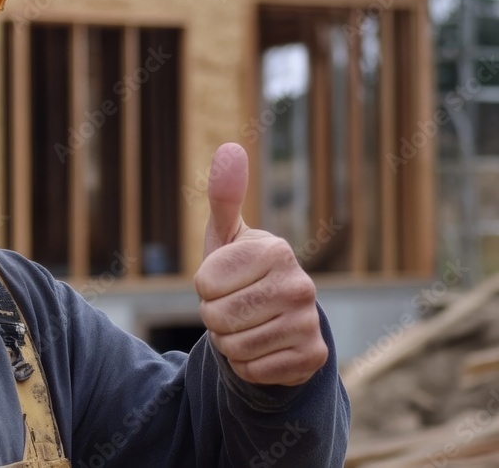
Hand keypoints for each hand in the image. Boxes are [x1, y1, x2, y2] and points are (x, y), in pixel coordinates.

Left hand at [193, 143, 328, 386]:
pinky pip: (251, 370)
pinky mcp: (311, 357)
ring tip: (248, 325)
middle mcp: (301, 284)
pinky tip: (263, 348)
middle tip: (234, 306)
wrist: (276, 320)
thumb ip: (224, 195)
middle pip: (216, 317)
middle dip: (214, 317)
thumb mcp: (227, 236)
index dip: (204, 287)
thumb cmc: (241, 273)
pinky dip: (248, 365)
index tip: (224, 281)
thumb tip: (229, 147)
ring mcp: (310, 322)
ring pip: (232, 346)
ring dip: (229, 342)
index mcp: (276, 250)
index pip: (204, 284)